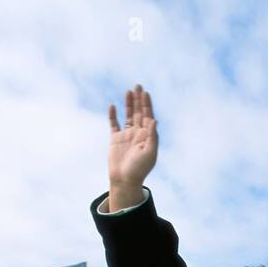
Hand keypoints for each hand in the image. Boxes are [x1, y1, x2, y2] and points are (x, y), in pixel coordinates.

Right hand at [107, 84, 156, 207]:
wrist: (125, 180)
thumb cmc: (139, 169)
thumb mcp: (150, 153)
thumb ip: (152, 137)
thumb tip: (154, 120)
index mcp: (147, 136)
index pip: (148, 116)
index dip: (147, 104)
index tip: (145, 93)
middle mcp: (137, 133)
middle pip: (139, 113)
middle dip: (139, 100)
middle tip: (138, 85)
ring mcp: (126, 135)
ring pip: (128, 115)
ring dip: (129, 104)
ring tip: (128, 91)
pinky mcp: (115, 139)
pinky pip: (114, 124)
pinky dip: (113, 115)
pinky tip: (113, 106)